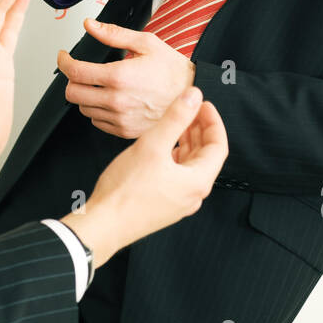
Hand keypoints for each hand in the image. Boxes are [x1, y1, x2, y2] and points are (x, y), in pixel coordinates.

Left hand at [59, 18, 194, 137]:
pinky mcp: (124, 131)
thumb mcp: (146, 43)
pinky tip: (110, 99)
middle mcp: (116, 100)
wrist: (193, 97)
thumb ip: (113, 34)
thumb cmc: (173, 71)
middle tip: (80, 70)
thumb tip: (91, 26)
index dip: (63, 61)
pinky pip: (97, 122)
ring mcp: (120, 118)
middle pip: (72, 93)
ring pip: (83, 108)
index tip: (64, 57)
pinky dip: (97, 110)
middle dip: (72, 79)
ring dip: (85, 95)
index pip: (74, 71)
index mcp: (119, 76)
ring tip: (100, 85)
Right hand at [61, 86, 226, 267]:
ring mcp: (178, 202)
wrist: (103, 225)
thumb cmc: (125, 192)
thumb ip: (175, 118)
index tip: (203, 104)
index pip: (218, 146)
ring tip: (176, 125)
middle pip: (206, 156)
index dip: (213, 121)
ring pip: (190, 166)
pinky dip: (174, 157)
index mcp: (197, 182)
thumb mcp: (152, 145)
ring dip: (187, 143)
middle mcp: (192, 195)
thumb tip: (193, 97)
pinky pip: (176, 176)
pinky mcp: (163, 205)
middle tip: (190, 110)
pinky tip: (161, 149)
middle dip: (200, 130)